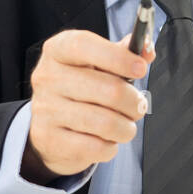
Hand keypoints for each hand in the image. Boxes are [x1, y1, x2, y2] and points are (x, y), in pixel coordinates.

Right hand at [22, 29, 155, 182]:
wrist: (50, 126)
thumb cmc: (81, 88)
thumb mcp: (98, 64)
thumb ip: (124, 53)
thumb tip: (147, 50)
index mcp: (58, 50)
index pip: (83, 46)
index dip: (117, 57)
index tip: (141, 68)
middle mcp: (47, 77)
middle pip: (108, 89)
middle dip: (134, 102)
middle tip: (139, 106)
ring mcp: (45, 110)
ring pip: (106, 122)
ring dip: (126, 128)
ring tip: (126, 126)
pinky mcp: (50, 140)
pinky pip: (96, 147)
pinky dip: (110, 147)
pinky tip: (105, 140)